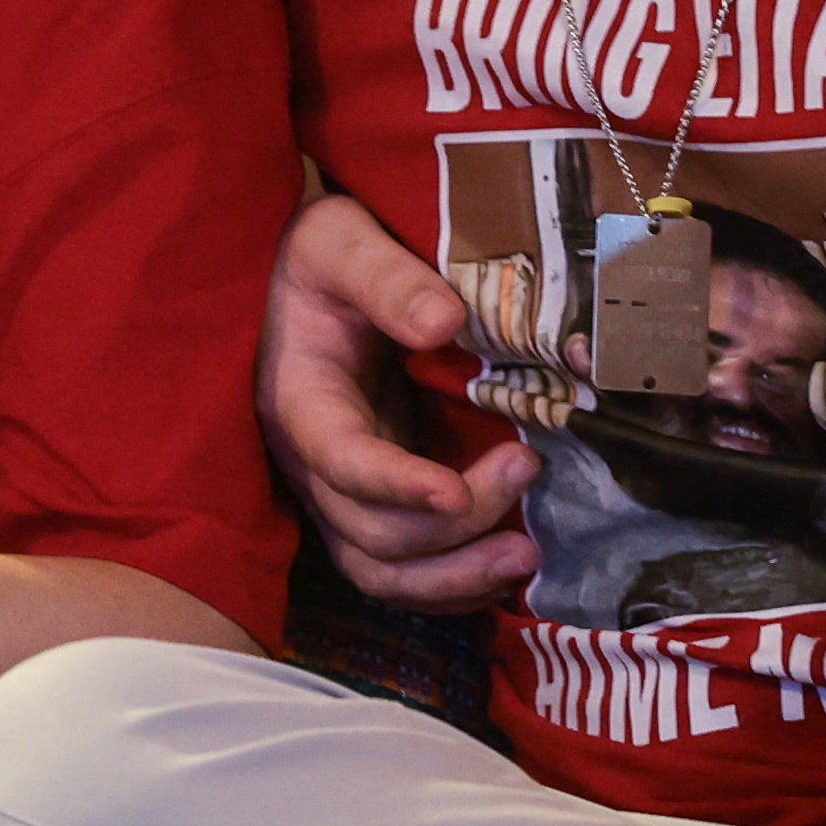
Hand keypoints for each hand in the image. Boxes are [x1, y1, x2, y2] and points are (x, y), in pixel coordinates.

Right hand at [264, 191, 529, 605]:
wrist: (311, 276)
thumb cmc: (325, 253)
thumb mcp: (342, 241)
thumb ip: (387, 279)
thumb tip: (444, 322)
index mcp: (299, 399)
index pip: (339, 459)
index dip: (394, 484)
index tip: (454, 489)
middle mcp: (312, 462)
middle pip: (369, 532)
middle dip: (451, 523)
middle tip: (527, 466)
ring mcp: (343, 491)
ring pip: (383, 571)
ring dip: (454, 576)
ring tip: (525, 554)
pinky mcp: (377, 502)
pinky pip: (404, 572)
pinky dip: (453, 584)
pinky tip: (504, 567)